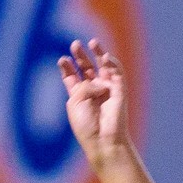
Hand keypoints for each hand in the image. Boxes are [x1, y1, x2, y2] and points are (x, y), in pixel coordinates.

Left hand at [58, 39, 130, 167]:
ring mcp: (107, 90)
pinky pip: (117, 73)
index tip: (63, 60)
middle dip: (81, 56)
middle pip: (86, 68)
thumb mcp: (76, 101)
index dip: (67, 67)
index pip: (73, 77)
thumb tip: (99, 81)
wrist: (103, 140)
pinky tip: (105, 57)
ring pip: (103, 67)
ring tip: (92, 42)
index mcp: (79, 96)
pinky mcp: (120, 91)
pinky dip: (112, 63)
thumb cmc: (86, 125)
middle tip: (75, 44)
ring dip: (98, 53)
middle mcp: (93, 91)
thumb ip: (84, 85)